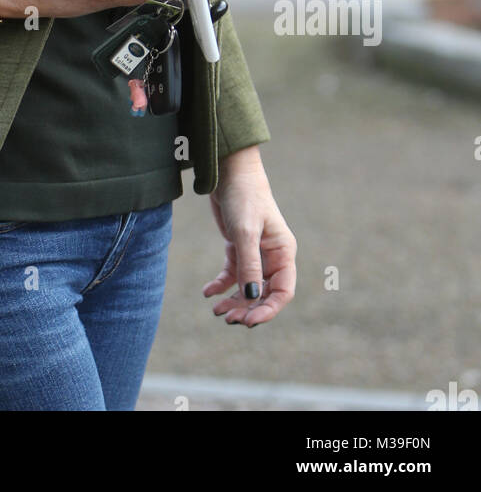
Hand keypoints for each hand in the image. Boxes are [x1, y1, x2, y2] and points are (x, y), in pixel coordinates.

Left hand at [202, 147, 295, 326]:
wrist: (228, 170)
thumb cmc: (244, 196)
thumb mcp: (245, 232)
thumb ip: (249, 265)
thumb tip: (252, 298)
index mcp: (283, 252)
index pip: (283, 291)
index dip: (269, 310)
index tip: (249, 321)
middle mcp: (272, 255)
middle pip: (264, 293)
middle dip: (248, 308)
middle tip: (227, 318)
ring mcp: (255, 252)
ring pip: (247, 286)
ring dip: (234, 300)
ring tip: (216, 310)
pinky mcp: (237, 245)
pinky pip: (232, 273)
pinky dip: (222, 285)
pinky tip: (208, 292)